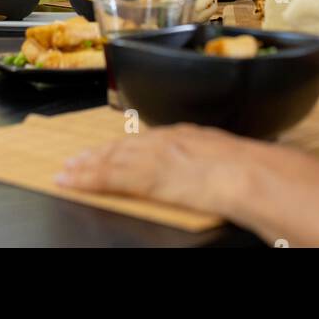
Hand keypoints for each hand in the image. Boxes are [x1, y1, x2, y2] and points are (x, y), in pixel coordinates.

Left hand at [57, 123, 258, 215]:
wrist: (249, 174)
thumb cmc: (252, 170)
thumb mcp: (234, 156)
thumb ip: (218, 160)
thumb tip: (224, 170)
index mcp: (187, 135)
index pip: (146, 141)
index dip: (124, 147)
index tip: (110, 151)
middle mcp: (165, 141)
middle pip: (123, 147)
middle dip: (98, 154)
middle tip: (76, 160)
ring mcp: (153, 157)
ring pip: (109, 160)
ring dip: (85, 167)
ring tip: (67, 173)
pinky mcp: (144, 177)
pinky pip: (107, 178)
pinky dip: (85, 180)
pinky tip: (71, 183)